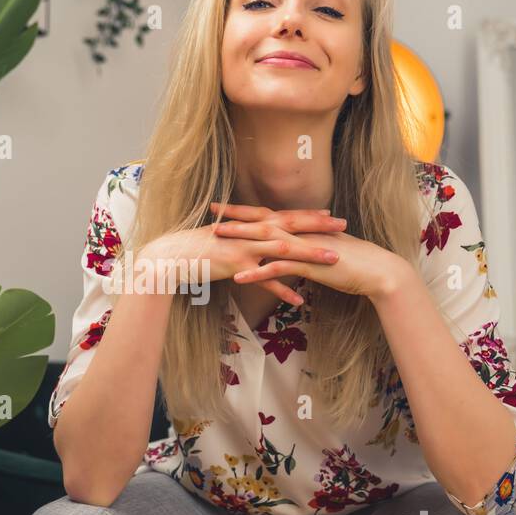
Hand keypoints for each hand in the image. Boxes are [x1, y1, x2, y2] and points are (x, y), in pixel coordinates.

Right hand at [141, 208, 345, 306]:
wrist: (171, 256)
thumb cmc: (196, 248)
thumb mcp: (224, 238)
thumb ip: (243, 237)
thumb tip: (256, 240)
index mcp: (249, 225)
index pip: (285, 216)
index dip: (308, 215)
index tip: (331, 215)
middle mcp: (250, 232)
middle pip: (290, 227)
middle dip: (318, 226)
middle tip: (344, 226)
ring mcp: (244, 248)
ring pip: (283, 250)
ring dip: (310, 254)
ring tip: (334, 260)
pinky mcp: (236, 266)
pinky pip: (264, 279)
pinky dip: (283, 288)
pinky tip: (299, 299)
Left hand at [208, 202, 409, 301]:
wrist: (377, 269)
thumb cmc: (353, 262)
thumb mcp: (324, 250)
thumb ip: (308, 246)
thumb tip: (295, 247)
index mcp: (303, 228)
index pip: (269, 215)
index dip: (245, 211)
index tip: (224, 207)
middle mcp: (301, 233)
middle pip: (263, 222)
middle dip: (236, 218)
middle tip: (211, 216)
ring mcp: (305, 248)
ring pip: (267, 241)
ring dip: (241, 240)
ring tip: (217, 241)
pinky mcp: (310, 265)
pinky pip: (279, 268)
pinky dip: (258, 273)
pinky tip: (239, 278)